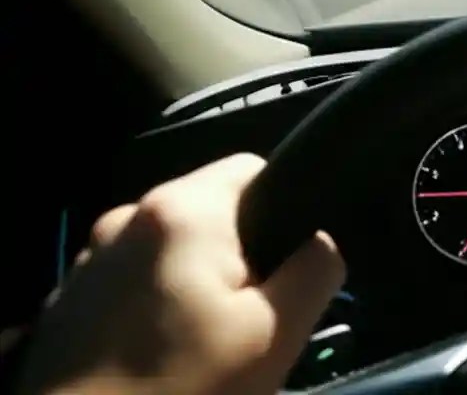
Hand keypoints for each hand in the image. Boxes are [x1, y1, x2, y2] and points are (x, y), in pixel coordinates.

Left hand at [15, 154, 345, 394]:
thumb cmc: (185, 385)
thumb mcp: (276, 334)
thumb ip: (315, 272)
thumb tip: (323, 244)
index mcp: (181, 210)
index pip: (253, 168)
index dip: (286, 211)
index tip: (290, 269)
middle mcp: (125, 218)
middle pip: (210, 215)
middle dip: (239, 258)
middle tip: (251, 321)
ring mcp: (88, 260)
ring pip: (169, 253)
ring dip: (193, 285)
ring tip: (204, 347)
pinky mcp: (68, 301)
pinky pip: (131, 285)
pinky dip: (153, 309)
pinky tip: (160, 358)